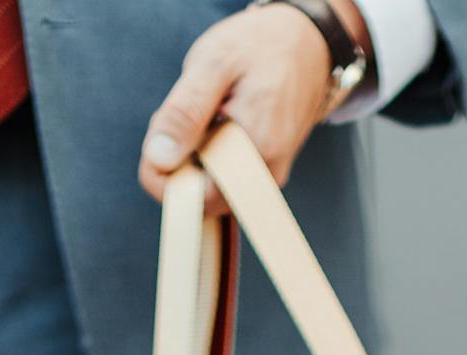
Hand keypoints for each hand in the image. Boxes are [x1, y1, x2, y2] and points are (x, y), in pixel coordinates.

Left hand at [140, 2, 370, 215]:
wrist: (307, 43)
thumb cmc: (259, 46)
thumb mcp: (213, 65)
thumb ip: (184, 113)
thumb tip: (159, 161)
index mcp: (253, 152)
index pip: (193, 200)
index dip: (163, 173)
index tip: (163, 128)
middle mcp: (266, 176)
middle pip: (200, 197)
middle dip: (178, 160)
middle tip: (184, 108)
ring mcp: (269, 178)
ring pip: (211, 188)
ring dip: (193, 155)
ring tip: (205, 109)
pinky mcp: (267, 174)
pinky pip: (226, 178)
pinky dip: (210, 152)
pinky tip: (217, 118)